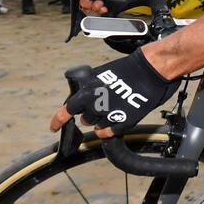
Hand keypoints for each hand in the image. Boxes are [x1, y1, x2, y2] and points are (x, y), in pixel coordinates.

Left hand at [49, 49, 177, 137]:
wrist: (149, 72)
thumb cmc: (126, 70)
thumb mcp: (99, 74)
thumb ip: (85, 87)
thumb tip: (77, 96)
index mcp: (87, 93)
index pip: (66, 111)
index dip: (58, 121)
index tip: (54, 127)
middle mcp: (96, 106)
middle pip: (85, 119)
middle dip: (90, 113)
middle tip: (101, 103)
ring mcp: (110, 117)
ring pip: (98, 127)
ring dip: (102, 120)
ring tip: (113, 107)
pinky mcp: (124, 123)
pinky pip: (110, 132)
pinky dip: (111, 128)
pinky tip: (117, 118)